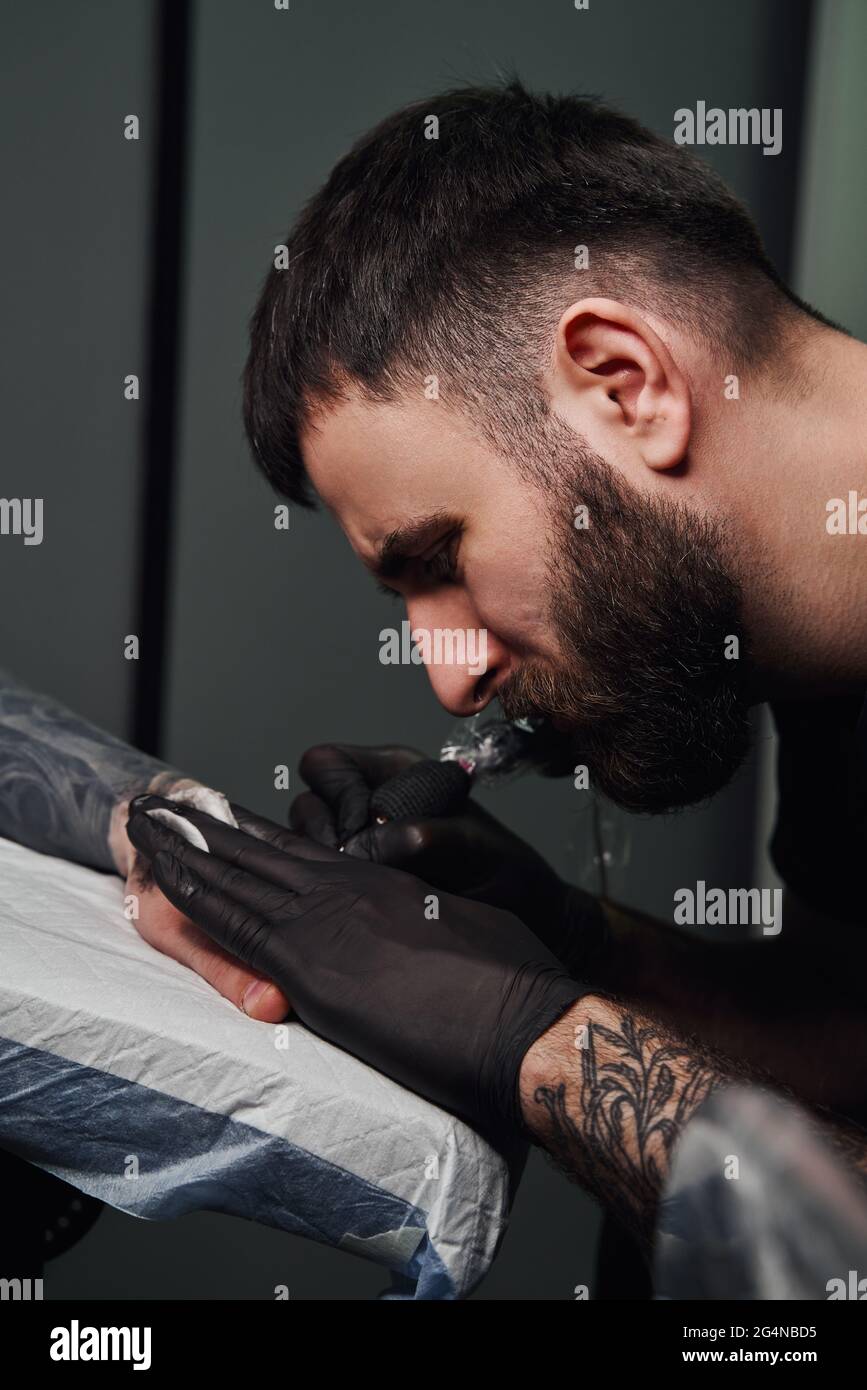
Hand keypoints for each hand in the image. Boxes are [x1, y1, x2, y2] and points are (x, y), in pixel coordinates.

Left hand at [126, 795, 584, 1136]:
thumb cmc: (512, 982)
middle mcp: (343, 893)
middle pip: (255, 853)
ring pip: (233, 876)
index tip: (220, 818)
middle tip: (159, 807)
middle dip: (202, 830)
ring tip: (143, 824)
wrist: (519, 1019)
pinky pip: (231, 924)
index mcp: (380, 884)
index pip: (299, 852)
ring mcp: (322, 925)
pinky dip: (190, 894)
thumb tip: (417, 926)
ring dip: (181, 850)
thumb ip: (424, 922)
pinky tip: (161, 878)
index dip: (253, 833)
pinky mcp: (309, 968)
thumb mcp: (466, 931)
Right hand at [291, 743, 607, 972]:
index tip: (366, 826)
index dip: (337, 793)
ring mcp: (359, 846)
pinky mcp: (354, 885)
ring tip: (364, 890)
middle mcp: (369, 804)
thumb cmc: (506, 875)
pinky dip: (328, 892)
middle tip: (359, 866)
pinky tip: (359, 910)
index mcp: (395, 774)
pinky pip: (317, 880)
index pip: (327, 763)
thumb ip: (422, 838)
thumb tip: (364, 849)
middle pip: (306, 803)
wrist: (521, 924)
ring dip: (323, 866)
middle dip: (324, 834)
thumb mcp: (474, 847)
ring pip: (304, 844)